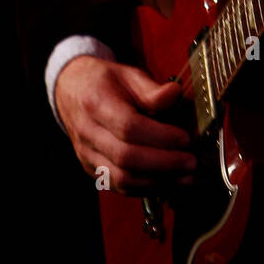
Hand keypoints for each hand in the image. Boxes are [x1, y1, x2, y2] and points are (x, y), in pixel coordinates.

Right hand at [54, 55, 198, 194]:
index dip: (160, 136)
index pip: (128, 126)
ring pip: (122, 179)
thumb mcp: (128, 75)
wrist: (72, 92)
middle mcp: (87, 133)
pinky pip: (120, 187)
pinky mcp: (94, 171)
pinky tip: (169, 182)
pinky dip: (148, 188)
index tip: (185, 138)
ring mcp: (88, 155)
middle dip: (164, 163)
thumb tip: (175, 95)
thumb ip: (152, 89)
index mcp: (96, 103)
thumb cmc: (104, 83)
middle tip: (191, 161)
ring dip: (159, 181)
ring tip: (187, 176)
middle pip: (126, 157)